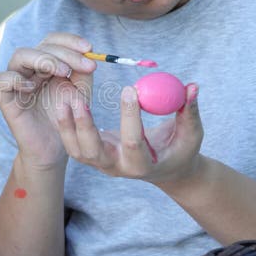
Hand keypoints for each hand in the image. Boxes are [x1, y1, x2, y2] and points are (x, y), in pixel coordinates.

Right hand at [0, 32, 95, 168]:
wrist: (54, 148)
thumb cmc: (66, 118)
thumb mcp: (80, 91)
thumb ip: (83, 71)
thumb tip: (88, 53)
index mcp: (45, 63)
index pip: (52, 40)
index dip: (69, 40)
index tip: (90, 49)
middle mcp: (29, 69)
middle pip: (40, 46)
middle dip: (65, 53)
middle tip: (86, 66)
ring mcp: (15, 81)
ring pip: (20, 55)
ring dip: (45, 59)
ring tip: (64, 73)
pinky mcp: (4, 98)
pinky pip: (0, 79)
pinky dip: (16, 79)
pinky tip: (33, 88)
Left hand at [59, 83, 203, 183]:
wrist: (165, 169)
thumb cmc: (180, 149)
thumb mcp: (190, 134)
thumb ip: (189, 111)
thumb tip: (192, 86)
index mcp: (142, 165)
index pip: (133, 142)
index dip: (131, 117)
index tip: (129, 89)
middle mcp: (117, 168)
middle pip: (94, 152)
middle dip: (85, 126)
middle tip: (79, 99)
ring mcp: (101, 164)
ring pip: (77, 150)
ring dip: (67, 126)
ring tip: (65, 98)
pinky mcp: (91, 157)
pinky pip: (72, 143)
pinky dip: (65, 124)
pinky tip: (62, 101)